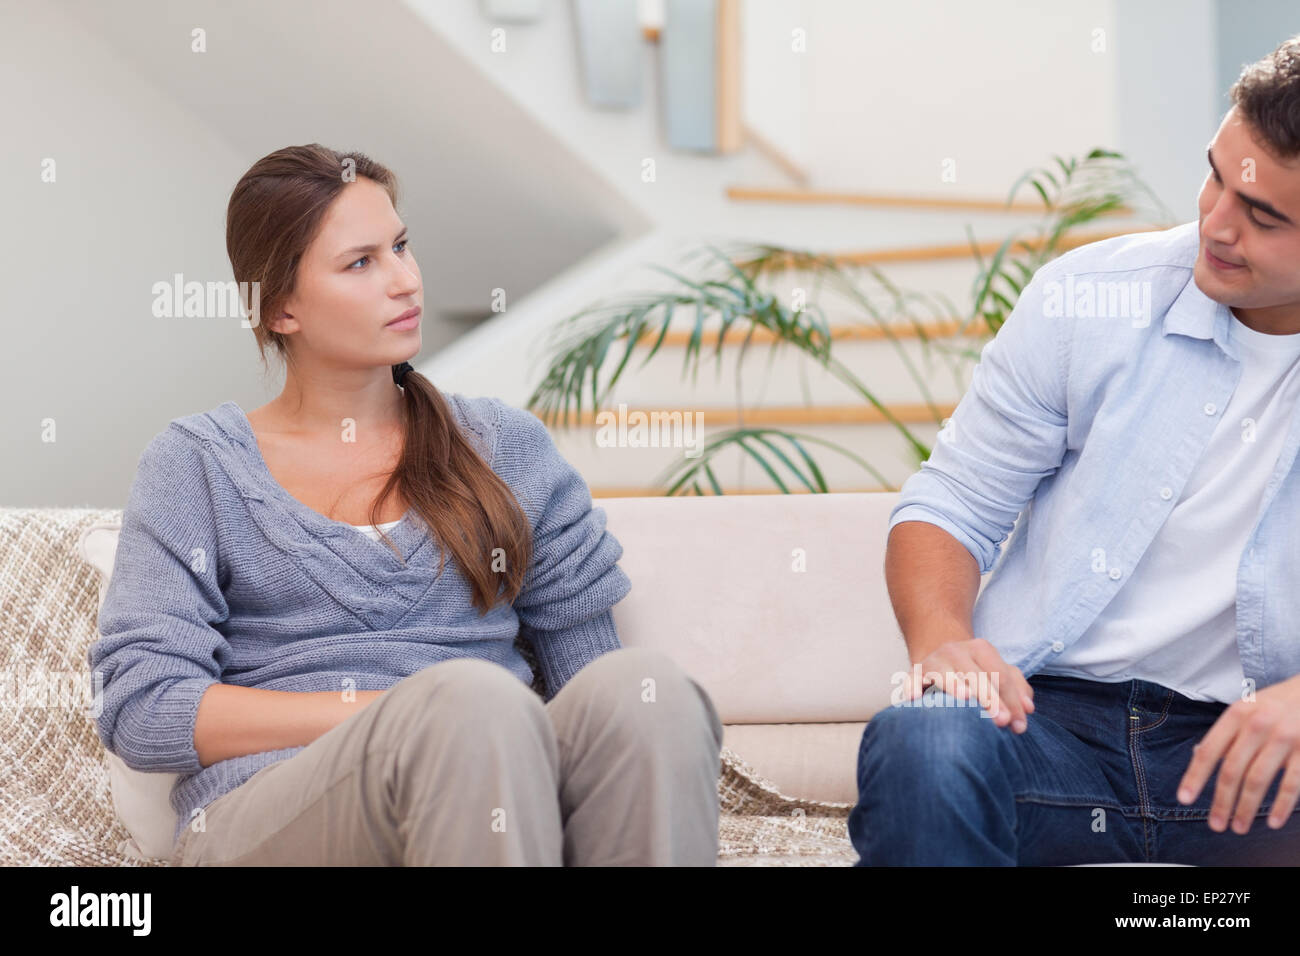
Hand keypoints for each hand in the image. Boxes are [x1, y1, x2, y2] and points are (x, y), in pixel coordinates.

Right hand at [904, 637, 1034, 732]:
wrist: (941, 658)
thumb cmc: (976, 673)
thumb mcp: (999, 674)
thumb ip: (1017, 689)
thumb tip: (1028, 708)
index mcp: (980, 649)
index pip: (1001, 675)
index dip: (1012, 700)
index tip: (1019, 725)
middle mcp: (955, 651)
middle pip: (976, 675)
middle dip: (990, 698)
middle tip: (1002, 721)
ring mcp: (933, 660)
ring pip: (945, 673)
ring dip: (954, 685)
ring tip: (964, 698)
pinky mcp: (914, 673)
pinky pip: (911, 680)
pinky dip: (911, 688)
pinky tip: (914, 699)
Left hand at [1176, 675, 1299, 833]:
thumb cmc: (1275, 704)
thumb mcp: (1245, 708)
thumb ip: (1225, 733)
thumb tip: (1197, 756)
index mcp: (1236, 714)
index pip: (1209, 750)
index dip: (1195, 776)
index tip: (1184, 799)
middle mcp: (1257, 725)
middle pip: (1232, 770)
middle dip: (1221, 802)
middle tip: (1215, 825)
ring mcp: (1284, 737)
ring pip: (1258, 780)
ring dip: (1246, 808)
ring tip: (1238, 827)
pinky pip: (1292, 783)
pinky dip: (1282, 806)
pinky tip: (1273, 822)